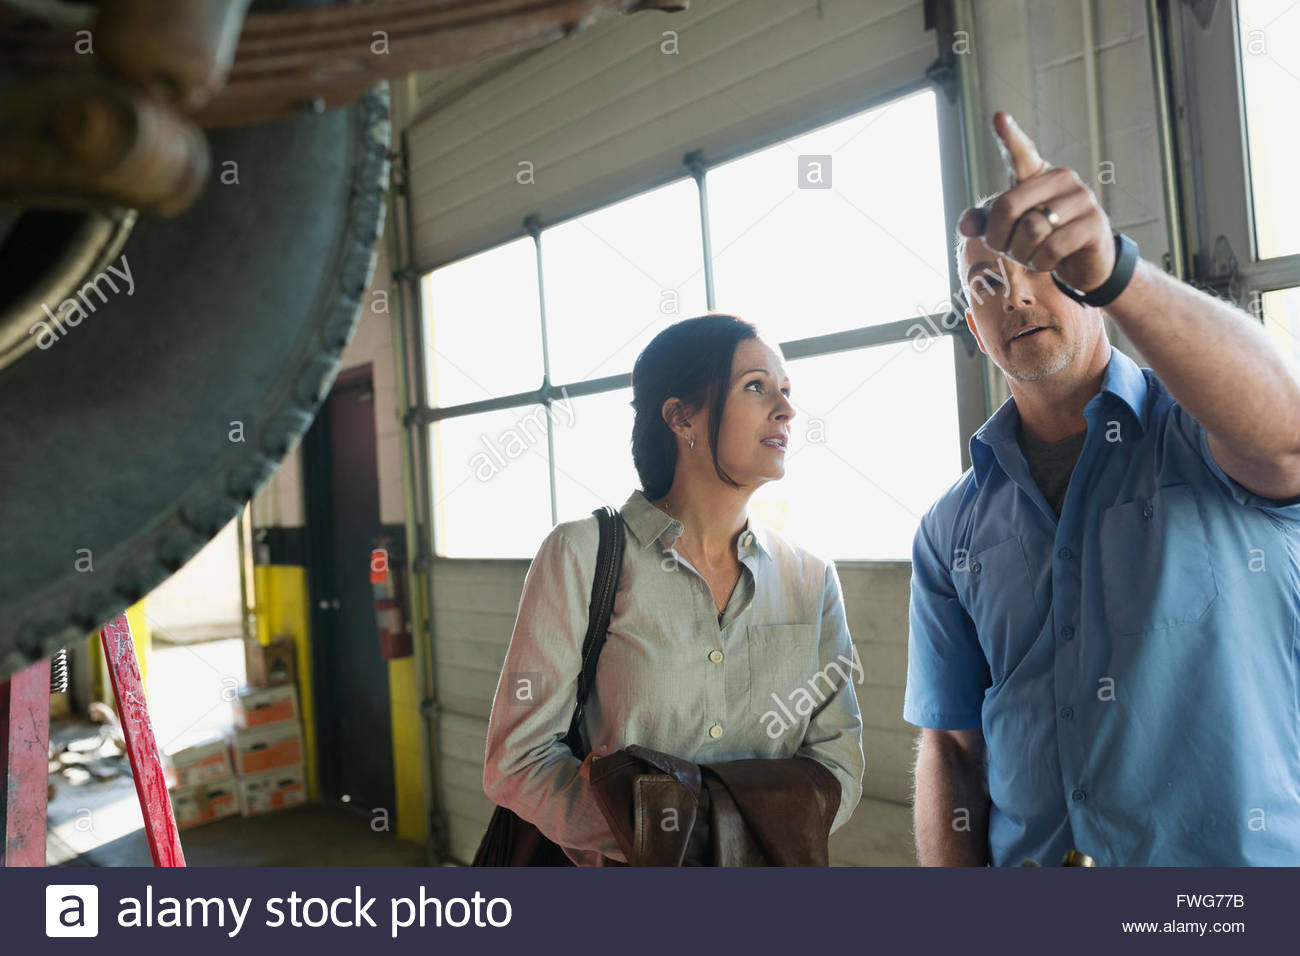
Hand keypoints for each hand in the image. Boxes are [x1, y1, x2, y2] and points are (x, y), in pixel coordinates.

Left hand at [958, 111, 1114, 293]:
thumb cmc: (1041, 239)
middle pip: (1007, 207)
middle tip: (1007, 248)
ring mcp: (1081, 198)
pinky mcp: (1093, 224)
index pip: (1020, 153)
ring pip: (1031, 230)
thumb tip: (965, 227)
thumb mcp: (1009, 229)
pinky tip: (1048, 260)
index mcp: (1037, 174)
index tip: (999, 117)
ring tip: (1031, 254)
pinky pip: (1051, 248)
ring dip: (1021, 254)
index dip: (1009, 136)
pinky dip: (1041, 262)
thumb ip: (984, 224)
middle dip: (999, 238)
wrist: (1084, 262)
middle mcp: (1061, 178)